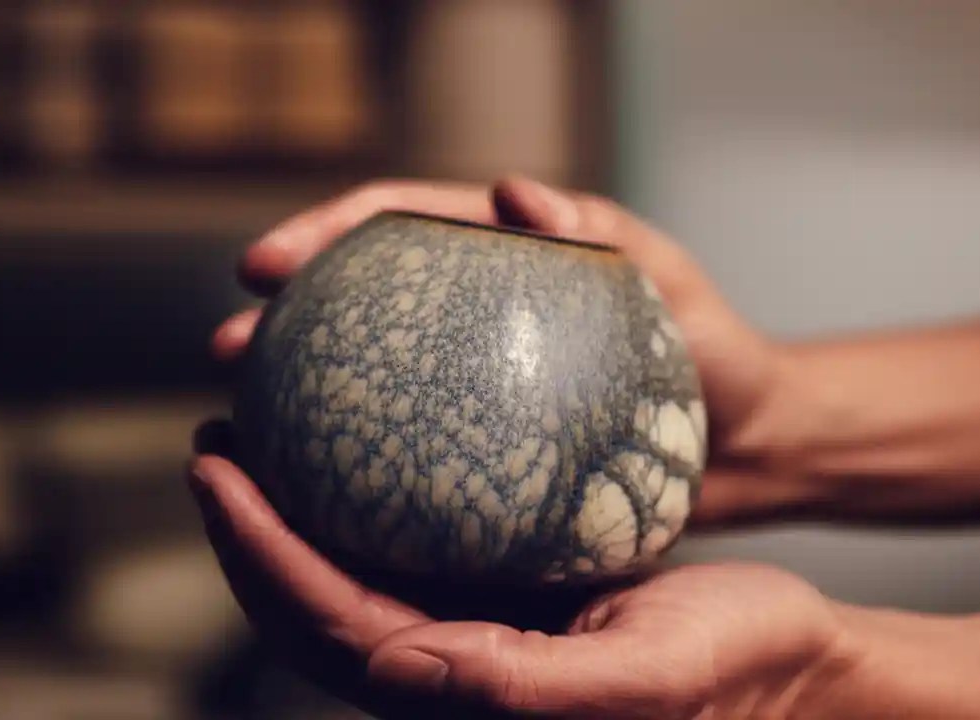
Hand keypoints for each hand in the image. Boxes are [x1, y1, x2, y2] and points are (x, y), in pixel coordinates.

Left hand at [186, 450, 858, 718]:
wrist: (791, 662)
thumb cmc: (733, 667)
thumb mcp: (645, 675)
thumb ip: (520, 685)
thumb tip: (398, 662)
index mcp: (464, 698)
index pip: (327, 626)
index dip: (258, 553)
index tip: (217, 470)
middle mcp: (452, 675)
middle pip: (311, 610)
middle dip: (248, 535)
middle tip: (218, 442)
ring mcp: (473, 641)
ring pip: (347, 582)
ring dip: (291, 518)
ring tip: (261, 437)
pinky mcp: (504, 608)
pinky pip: (409, 554)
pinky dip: (364, 505)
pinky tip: (371, 444)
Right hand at [212, 176, 811, 527]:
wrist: (749, 440)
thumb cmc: (711, 351)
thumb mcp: (665, 278)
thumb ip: (598, 233)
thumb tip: (513, 191)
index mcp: (501, 255)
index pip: (395, 224)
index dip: (321, 233)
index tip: (261, 267)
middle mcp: (474, 314)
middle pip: (357, 297)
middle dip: (284, 314)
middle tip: (229, 348)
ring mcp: (475, 380)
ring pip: (371, 374)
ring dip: (303, 392)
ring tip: (244, 425)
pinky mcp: (489, 443)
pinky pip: (413, 445)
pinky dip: (360, 459)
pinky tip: (316, 492)